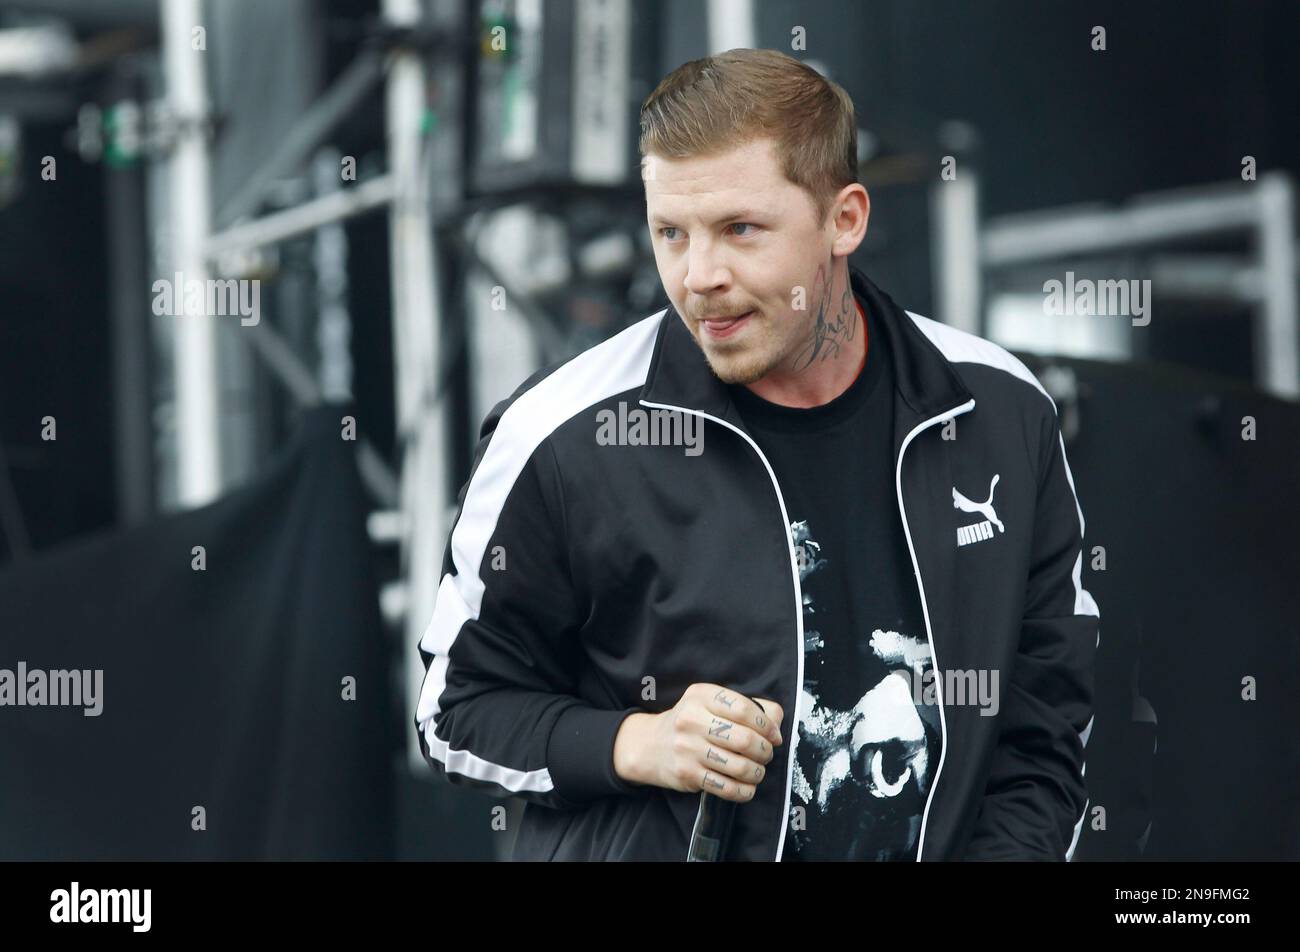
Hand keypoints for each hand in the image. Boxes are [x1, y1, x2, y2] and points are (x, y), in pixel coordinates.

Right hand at [613, 684, 783, 801]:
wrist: (650, 745)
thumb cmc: (690, 722)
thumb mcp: (710, 703)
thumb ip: (746, 706)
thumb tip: (777, 722)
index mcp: (701, 695)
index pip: (744, 709)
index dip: (767, 725)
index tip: (774, 736)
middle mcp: (692, 720)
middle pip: (745, 739)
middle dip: (764, 751)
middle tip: (766, 754)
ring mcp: (688, 749)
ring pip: (739, 766)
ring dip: (757, 772)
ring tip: (757, 771)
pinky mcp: (687, 774)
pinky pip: (726, 788)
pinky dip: (744, 791)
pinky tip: (747, 787)